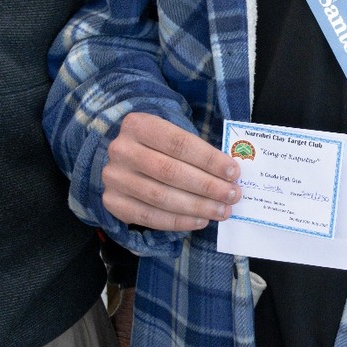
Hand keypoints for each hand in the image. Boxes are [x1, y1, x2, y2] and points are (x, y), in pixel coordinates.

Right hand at [102, 112, 239, 231]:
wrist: (124, 159)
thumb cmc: (158, 146)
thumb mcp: (172, 136)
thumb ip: (196, 151)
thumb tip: (229, 174)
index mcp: (138, 124)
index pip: (179, 143)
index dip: (209, 159)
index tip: (234, 172)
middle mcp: (121, 149)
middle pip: (170, 171)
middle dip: (207, 186)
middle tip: (232, 195)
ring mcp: (114, 177)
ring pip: (160, 197)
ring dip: (197, 206)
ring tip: (222, 211)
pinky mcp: (112, 201)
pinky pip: (148, 217)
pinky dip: (178, 221)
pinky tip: (200, 220)